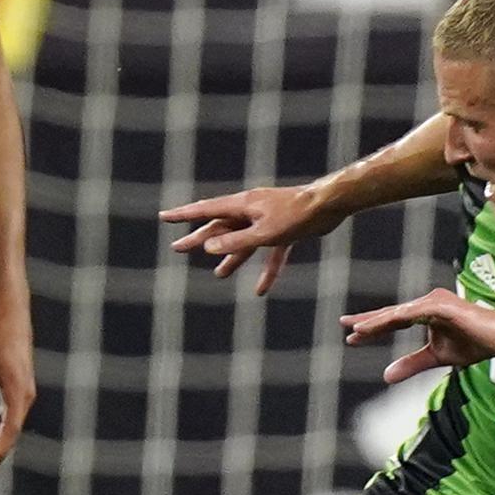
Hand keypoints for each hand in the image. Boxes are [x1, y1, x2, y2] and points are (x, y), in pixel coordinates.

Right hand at [159, 185, 327, 295]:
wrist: (330, 204)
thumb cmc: (297, 215)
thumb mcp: (263, 233)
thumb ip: (235, 241)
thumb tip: (208, 247)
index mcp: (242, 205)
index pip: (206, 211)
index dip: (183, 216)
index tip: (164, 217)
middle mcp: (251, 210)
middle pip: (220, 227)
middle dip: (200, 239)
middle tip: (177, 248)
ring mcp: (267, 220)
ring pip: (244, 241)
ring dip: (233, 259)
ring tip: (219, 276)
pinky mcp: (284, 230)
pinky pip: (270, 253)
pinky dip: (266, 269)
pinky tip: (261, 290)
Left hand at [340, 288, 494, 384]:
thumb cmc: (475, 343)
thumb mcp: (436, 358)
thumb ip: (412, 364)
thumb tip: (386, 376)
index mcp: (425, 312)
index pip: (393, 319)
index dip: (373, 328)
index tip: (352, 337)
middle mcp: (428, 302)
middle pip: (391, 313)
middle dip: (367, 320)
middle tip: (343, 324)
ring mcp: (434, 301)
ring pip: (398, 313)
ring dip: (377, 322)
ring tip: (355, 331)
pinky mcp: (441, 306)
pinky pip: (411, 314)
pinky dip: (393, 320)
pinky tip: (378, 327)